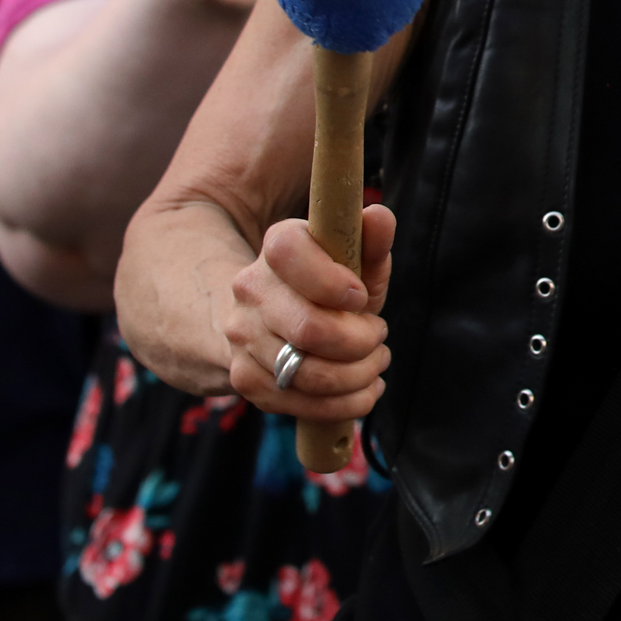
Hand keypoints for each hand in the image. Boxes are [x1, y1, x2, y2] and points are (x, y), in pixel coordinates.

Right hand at [219, 205, 394, 419]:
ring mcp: (241, 337)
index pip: (291, 254)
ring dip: (358, 375)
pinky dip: (345, 403)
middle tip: (378, 336)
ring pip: (309, 373)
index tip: (360, 297)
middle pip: (309, 329)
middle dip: (361, 341)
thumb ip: (371, 240)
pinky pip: (300, 404)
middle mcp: (249, 290)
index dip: (334, 281)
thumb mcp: (355, 261)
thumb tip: (379, 216)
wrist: (273, 320)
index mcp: (277, 248)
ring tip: (375, 363)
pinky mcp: (245, 379)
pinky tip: (363, 390)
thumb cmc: (329, 286)